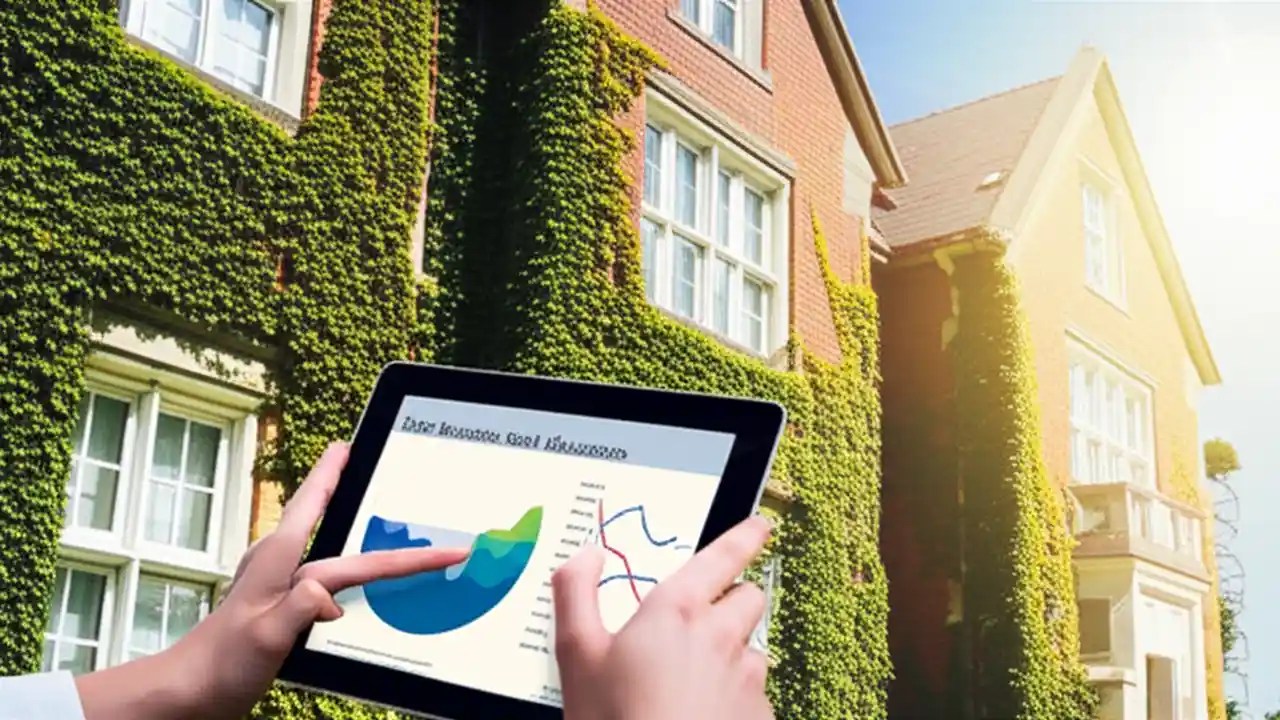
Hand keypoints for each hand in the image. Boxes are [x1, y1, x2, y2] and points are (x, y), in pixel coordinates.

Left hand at [74, 442, 468, 719]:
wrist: (188, 691)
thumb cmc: (221, 666)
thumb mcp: (267, 638)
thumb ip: (300, 606)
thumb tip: (329, 588)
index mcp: (280, 562)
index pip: (354, 549)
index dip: (400, 542)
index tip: (430, 529)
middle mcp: (276, 561)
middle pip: (315, 509)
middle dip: (334, 477)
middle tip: (347, 448)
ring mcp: (273, 577)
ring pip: (312, 532)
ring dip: (328, 504)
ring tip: (341, 480)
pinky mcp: (274, 596)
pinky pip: (311, 562)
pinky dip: (328, 546)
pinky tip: (336, 561)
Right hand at [552, 515, 774, 719]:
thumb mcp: (576, 655)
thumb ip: (576, 593)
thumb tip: (586, 555)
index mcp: (677, 611)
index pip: (726, 556)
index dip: (747, 535)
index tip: (762, 525)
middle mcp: (721, 638)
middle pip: (750, 598)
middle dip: (734, 600)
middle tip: (703, 621)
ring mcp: (746, 681)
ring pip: (754, 649)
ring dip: (734, 655)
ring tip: (695, 682)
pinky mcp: (758, 718)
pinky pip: (756, 697)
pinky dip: (736, 700)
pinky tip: (703, 718)